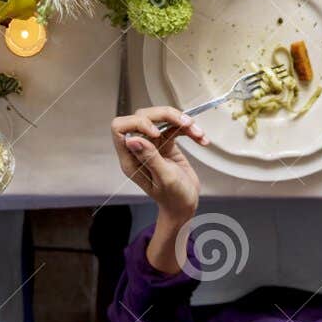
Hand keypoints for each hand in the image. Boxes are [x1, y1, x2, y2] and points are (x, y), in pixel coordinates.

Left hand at [113, 107, 207, 275]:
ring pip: (160, 118)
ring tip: (198, 133)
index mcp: (130, 159)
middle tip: (185, 124)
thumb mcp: (165, 179)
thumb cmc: (174, 199)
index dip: (137, 123)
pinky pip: (175, 127)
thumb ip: (150, 158)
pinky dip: (189, 130)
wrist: (186, 206)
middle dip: (165, 116)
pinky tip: (201, 139)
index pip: (120, 128)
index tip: (157, 132)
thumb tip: (132, 139)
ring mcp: (153, 144)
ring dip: (181, 121)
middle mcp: (139, 149)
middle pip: (143, 116)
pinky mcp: (166, 143)